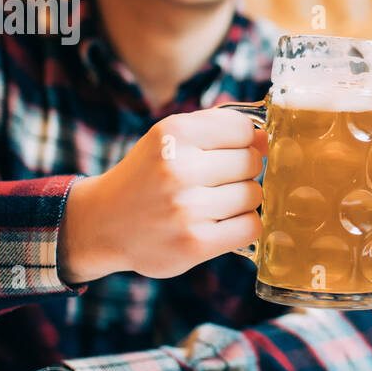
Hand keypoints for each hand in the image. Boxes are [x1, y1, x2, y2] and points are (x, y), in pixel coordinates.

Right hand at [58, 107, 268, 281]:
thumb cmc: (150, 175)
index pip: (244, 129)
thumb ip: (219, 127)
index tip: (225, 152)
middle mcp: (179, 168)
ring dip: (241, 200)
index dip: (243, 142)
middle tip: (214, 181)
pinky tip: (220, 224)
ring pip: (254, 195)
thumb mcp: (172, 137)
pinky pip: (251, 227)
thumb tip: (267, 137)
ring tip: (212, 203)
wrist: (103, 223)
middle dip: (241, 172)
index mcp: (174, 133)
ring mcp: (187, 208)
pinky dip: (243, 225)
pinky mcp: (195, 243)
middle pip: (252, 163)